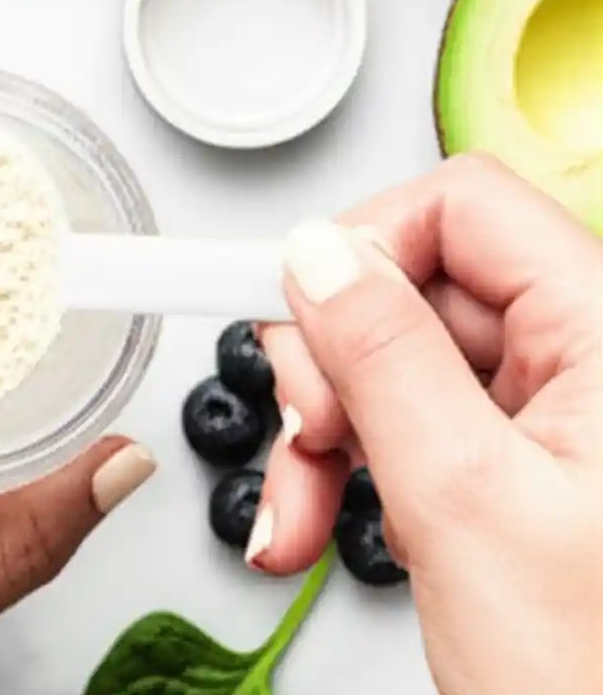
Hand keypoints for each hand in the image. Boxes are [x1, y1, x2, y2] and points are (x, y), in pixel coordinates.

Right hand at [252, 154, 602, 693]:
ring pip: (389, 366)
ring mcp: (544, 415)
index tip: (283, 303)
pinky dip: (342, 471)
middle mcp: (585, 360)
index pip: (464, 207)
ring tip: (301, 510)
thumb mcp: (464, 500)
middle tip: (308, 434)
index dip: (362, 247)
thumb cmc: (595, 673)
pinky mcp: (506, 462)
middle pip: (410, 292)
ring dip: (320, 437)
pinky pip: (399, 426)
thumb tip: (317, 256)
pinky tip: (318, 522)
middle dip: (328, 370)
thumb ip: (383, 358)